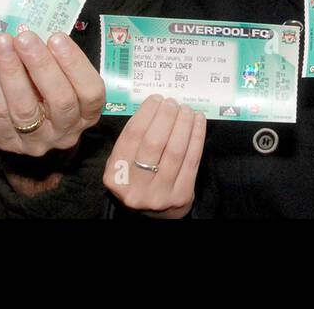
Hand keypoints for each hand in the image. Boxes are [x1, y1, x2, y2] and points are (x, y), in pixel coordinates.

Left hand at [0, 30, 104, 156]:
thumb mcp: (59, 77)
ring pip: (24, 108)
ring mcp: (36, 141)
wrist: (16, 124)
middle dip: (41, 65)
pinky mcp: (6, 141)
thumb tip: (37, 34)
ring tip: (3, 43)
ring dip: (12, 71)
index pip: (90, 93)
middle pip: (60, 101)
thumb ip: (55, 59)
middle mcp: (65, 131)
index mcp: (86, 113)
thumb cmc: (44, 91)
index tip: (57, 38)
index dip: (75, 65)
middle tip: (25, 38)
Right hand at [102, 94, 205, 217]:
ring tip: (187, 109)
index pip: (132, 136)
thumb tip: (155, 107)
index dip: (146, 113)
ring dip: (184, 124)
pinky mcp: (181, 196)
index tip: (156, 99)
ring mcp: (159, 194)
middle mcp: (135, 188)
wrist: (154, 214)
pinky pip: (192, 160)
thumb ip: (134, 140)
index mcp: (115, 176)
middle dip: (166, 116)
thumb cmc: (138, 178)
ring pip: (175, 151)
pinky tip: (198, 122)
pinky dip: (197, 137)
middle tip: (173, 102)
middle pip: (154, 142)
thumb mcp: (124, 163)